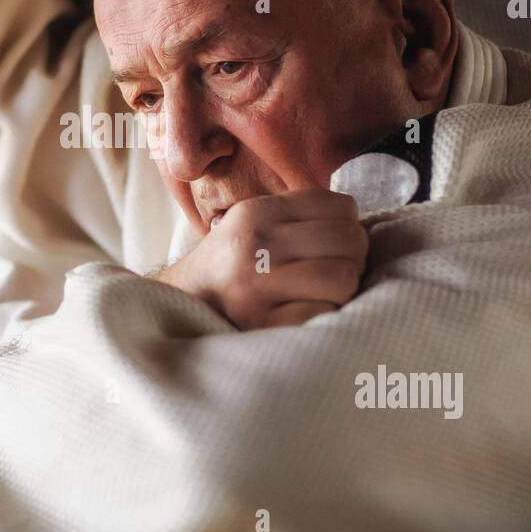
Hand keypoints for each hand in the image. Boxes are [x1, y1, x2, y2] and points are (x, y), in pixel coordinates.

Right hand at [153, 190, 367, 328]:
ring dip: (343, 289)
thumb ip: (295, 216)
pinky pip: (323, 314)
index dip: (349, 224)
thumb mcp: (248, 225)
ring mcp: (257, 288)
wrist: (174, 307)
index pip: (338, 206)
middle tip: (338, 268)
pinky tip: (308, 312)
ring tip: (325, 292)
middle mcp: (255, 246)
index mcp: (256, 213)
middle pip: (348, 240)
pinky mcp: (262, 325)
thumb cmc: (225, 267)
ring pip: (342, 278)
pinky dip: (324, 316)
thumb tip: (356, 223)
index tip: (336, 242)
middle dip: (354, 257)